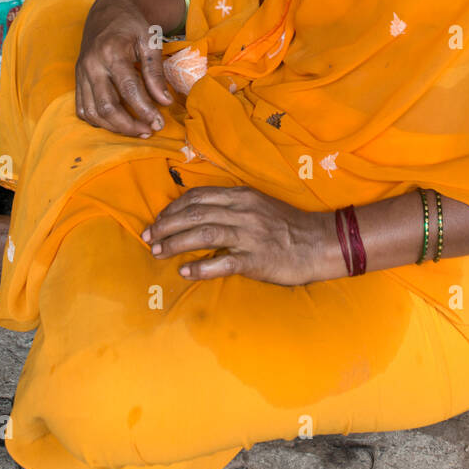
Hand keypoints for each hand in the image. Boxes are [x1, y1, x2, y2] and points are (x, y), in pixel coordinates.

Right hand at [75, 0, 174, 136]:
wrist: (107, 11)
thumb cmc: (132, 25)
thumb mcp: (150, 41)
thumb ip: (156, 72)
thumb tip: (165, 102)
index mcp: (112, 52)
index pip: (128, 90)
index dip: (144, 110)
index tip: (159, 123)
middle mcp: (92, 65)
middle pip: (107, 106)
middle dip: (129, 125)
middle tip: (149, 131)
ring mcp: (81, 73)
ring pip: (93, 112)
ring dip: (114, 127)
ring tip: (136, 130)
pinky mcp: (77, 79)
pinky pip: (82, 109)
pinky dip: (98, 121)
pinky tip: (116, 122)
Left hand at [141, 185, 336, 285]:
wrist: (320, 243)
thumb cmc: (287, 226)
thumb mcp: (258, 206)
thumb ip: (231, 208)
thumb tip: (199, 216)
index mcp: (241, 196)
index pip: (198, 196)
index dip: (173, 208)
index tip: (157, 220)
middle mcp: (242, 211)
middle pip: (195, 213)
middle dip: (166, 225)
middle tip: (148, 237)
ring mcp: (249, 235)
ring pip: (203, 233)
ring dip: (176, 243)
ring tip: (158, 252)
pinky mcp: (256, 258)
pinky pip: (223, 262)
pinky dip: (201, 267)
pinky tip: (186, 272)